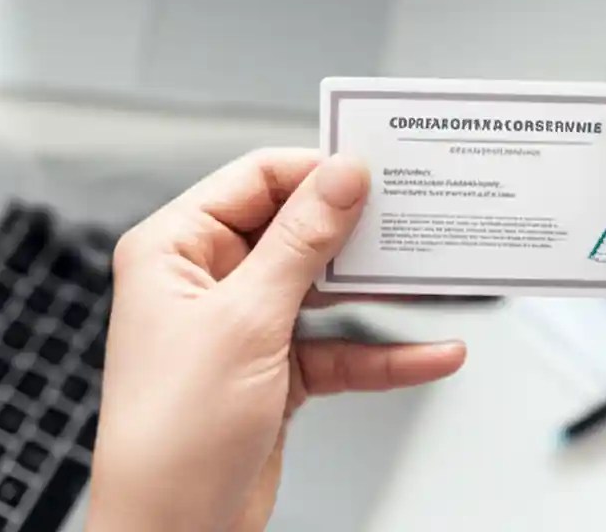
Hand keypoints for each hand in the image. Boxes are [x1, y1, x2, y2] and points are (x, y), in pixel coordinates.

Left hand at [86, 150, 466, 531]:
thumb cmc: (172, 434)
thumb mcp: (246, 320)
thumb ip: (302, 242)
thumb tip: (342, 175)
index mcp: (175, 249)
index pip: (256, 181)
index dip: (316, 172)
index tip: (374, 172)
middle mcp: (206, 281)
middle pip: (296, 232)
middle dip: (355, 233)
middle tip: (413, 220)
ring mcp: (243, 329)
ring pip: (324, 292)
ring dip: (378, 294)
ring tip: (432, 279)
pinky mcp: (274, 374)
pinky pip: (338, 350)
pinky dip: (384, 356)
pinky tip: (432, 355)